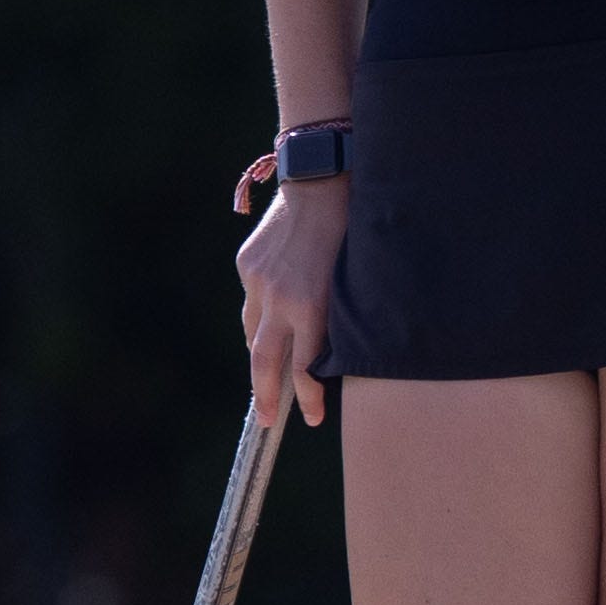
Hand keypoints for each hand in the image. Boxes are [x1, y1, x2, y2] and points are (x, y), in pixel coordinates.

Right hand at [235, 182, 344, 427]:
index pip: (302, 371)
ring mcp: (259, 283)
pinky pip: (253, 299)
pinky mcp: (248, 265)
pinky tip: (275, 313)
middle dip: (265, 397)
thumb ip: (340, 320)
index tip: (312, 418)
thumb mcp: (357, 286)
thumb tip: (332, 354)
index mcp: (312, 309)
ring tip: (267, 374)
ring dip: (260, 355)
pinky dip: (262, 312)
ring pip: (253, 332)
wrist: (322, 182)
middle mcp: (280, 300)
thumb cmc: (356, 233)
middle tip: (268, 421)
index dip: (307, 399)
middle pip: (264, 362)